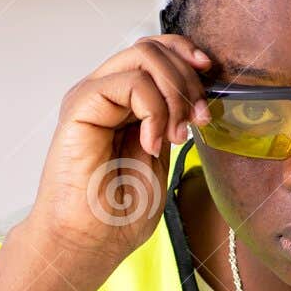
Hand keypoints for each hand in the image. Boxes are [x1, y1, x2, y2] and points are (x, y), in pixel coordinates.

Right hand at [0, 35, 211, 290]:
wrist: (87, 242)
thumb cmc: (117, 211)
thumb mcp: (160, 153)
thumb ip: (170, 116)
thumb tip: (194, 89)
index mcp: (122, 101)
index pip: (157, 51)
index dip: (188, 57)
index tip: (210, 85)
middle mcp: (104, 93)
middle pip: (154, 48)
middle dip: (188, 80)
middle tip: (196, 122)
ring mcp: (91, 97)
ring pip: (144, 56)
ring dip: (174, 93)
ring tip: (175, 135)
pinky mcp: (80, 107)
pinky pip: (129, 83)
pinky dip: (154, 109)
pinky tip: (151, 143)